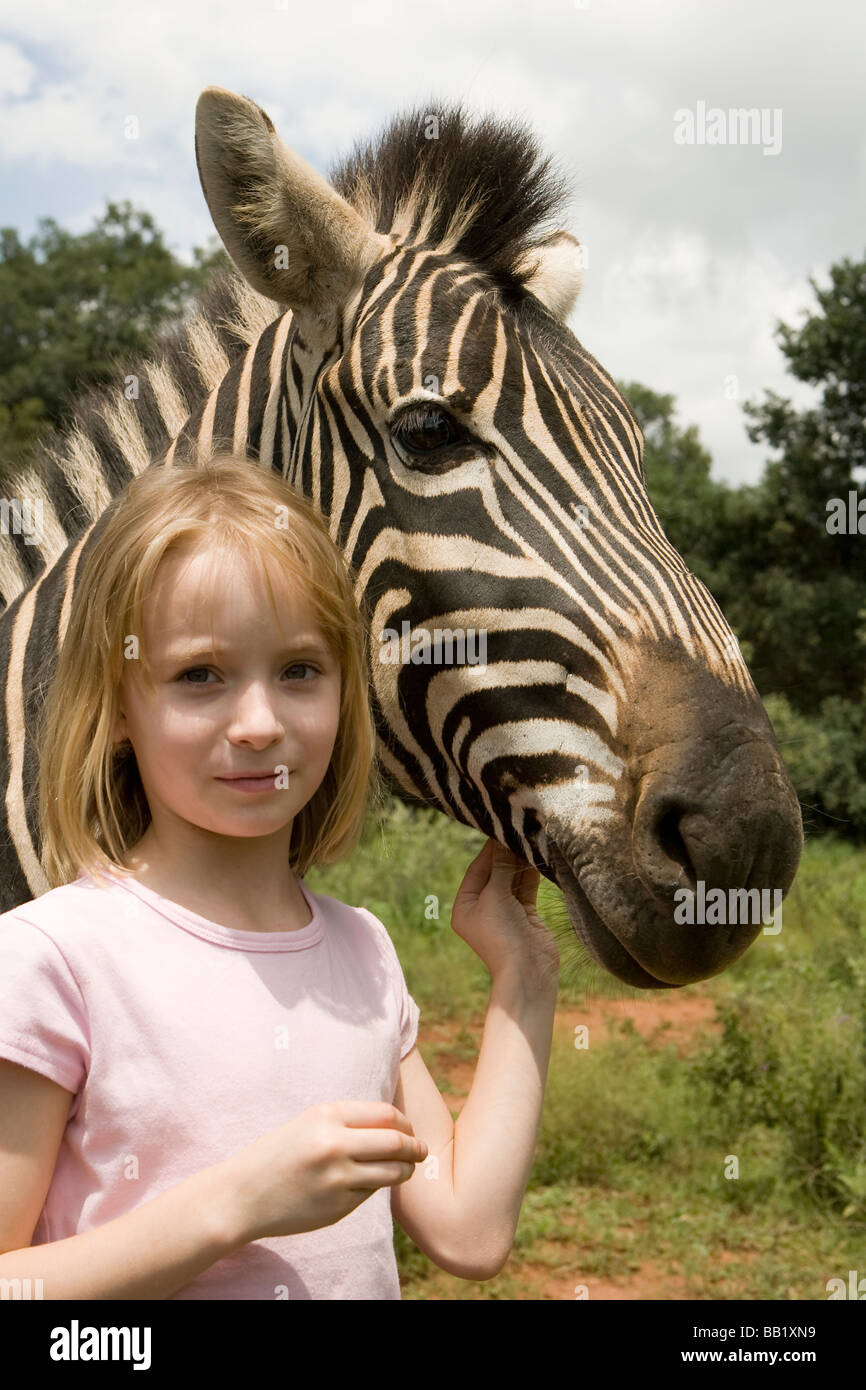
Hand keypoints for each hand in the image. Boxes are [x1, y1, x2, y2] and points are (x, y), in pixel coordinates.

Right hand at [224, 1101, 427, 1243]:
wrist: (242, 1196)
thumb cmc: (277, 1154)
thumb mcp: (309, 1124)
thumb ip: (347, 1122)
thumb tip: (395, 1126)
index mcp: (326, 1116)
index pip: (386, 1114)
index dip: (405, 1122)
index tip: (409, 1128)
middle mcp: (334, 1144)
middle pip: (396, 1142)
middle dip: (415, 1147)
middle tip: (421, 1150)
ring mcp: (337, 1178)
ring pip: (392, 1172)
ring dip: (406, 1170)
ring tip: (406, 1168)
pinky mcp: (338, 1207)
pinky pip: (371, 1193)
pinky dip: (376, 1187)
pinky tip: (368, 1183)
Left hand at [450, 839, 558, 990]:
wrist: (528, 971)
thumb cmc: (502, 935)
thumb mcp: (495, 896)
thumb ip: (501, 867)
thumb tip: (502, 840)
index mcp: (465, 906)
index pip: (476, 869)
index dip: (489, 850)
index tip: (501, 828)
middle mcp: (483, 907)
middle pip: (495, 873)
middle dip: (506, 854)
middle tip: (518, 830)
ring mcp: (505, 911)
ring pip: (513, 879)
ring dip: (521, 862)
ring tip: (530, 839)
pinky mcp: (526, 914)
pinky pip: (527, 888)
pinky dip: (532, 874)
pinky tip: (538, 856)